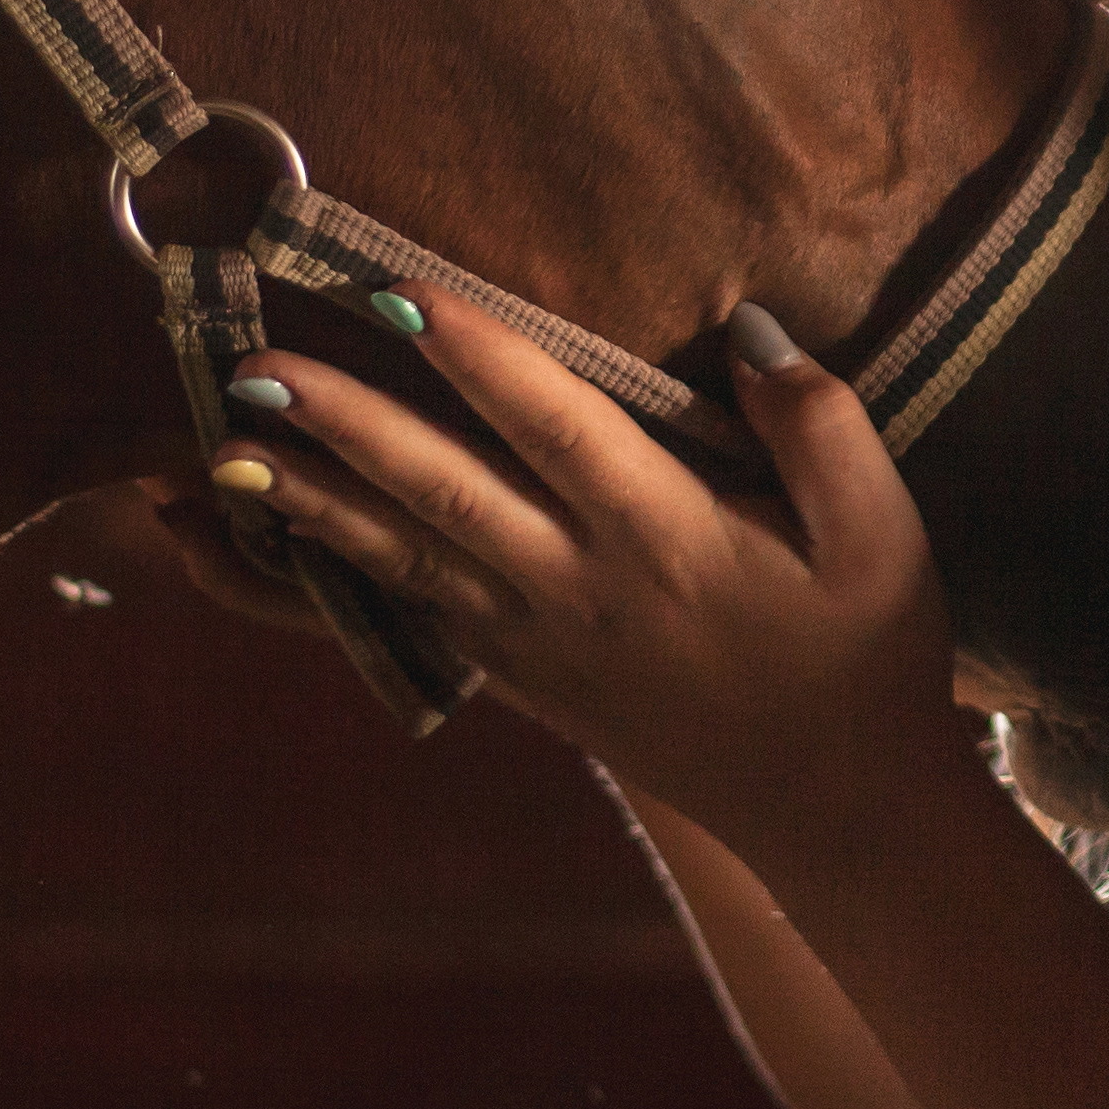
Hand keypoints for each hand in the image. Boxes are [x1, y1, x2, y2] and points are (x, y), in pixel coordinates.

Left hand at [210, 290, 969, 847]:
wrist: (837, 815)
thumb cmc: (868, 657)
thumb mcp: (884, 534)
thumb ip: (818, 424)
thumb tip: (748, 329)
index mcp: (671, 541)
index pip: (558, 428)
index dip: (479, 357)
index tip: (400, 293)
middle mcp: (587, 591)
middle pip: (447, 492)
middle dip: (346, 424)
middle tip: (254, 365)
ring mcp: (544, 645)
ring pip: (410, 556)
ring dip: (315, 496)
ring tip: (224, 446)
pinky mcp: (529, 683)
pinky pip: (422, 611)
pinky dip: (350, 564)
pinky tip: (293, 525)